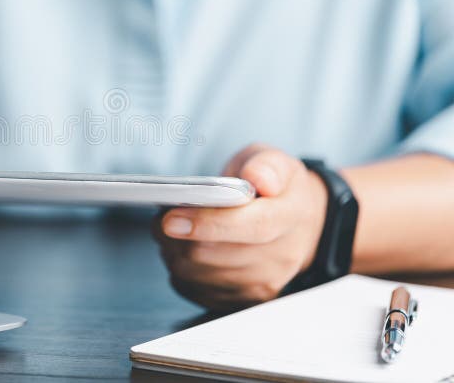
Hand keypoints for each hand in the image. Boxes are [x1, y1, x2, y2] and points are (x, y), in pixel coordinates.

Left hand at [154, 144, 327, 309]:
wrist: (299, 226)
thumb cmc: (278, 189)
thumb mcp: (277, 162)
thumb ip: (266, 166)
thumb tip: (256, 178)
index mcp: (291, 216)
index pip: (251, 227)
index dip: (208, 223)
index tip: (170, 219)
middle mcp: (281, 256)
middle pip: (214, 255)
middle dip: (177, 236)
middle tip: (162, 216)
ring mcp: (264, 282)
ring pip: (199, 275)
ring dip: (174, 252)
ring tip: (171, 230)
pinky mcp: (245, 299)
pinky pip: (197, 290)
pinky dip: (180, 270)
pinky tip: (181, 250)